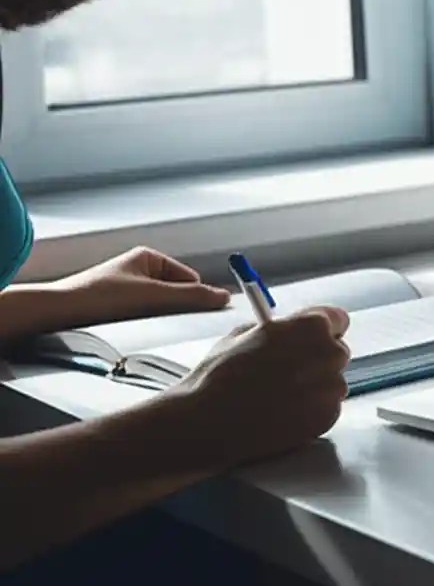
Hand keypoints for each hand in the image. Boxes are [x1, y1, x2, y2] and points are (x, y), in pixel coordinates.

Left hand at [53, 247, 229, 326]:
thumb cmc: (99, 297)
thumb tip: (224, 297)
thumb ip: (192, 296)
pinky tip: (130, 328)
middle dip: (174, 309)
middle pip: (175, 293)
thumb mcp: (154, 296)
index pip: (189, 278)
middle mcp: (138, 269)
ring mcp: (126, 288)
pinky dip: (141, 323)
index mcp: (149, 257)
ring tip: (139, 324)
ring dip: (156, 318)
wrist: (58, 312)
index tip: (196, 312)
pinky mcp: (115, 305)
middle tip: (162, 320)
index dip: (193, 296)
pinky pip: (142, 315)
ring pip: (159, 306)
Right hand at [169, 306, 350, 468]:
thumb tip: (286, 332)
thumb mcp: (243, 334)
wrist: (209, 422)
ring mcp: (332, 387)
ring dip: (315, 386)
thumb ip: (277, 330)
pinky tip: (283, 414)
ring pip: (332, 382)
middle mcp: (330, 354)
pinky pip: (327, 408)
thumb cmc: (220, 376)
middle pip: (336, 351)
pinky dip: (311, 411)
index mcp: (311, 326)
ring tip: (280, 397)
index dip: (322, 329)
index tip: (312, 337)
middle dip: (317, 358)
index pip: (337, 319)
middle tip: (289, 371)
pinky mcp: (329, 416)